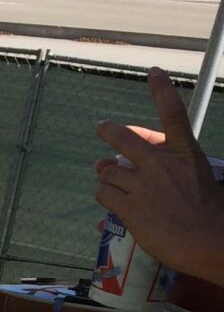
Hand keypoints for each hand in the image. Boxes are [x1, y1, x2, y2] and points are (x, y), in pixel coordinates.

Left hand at [95, 68, 223, 285]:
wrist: (205, 239)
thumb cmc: (209, 213)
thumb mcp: (198, 179)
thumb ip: (171, 171)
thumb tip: (141, 171)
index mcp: (186, 153)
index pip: (174, 115)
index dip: (162, 91)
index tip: (154, 72)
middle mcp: (161, 164)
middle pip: (125, 140)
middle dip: (110, 131)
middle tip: (102, 126)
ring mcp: (143, 185)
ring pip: (110, 171)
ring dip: (107, 175)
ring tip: (108, 179)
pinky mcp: (130, 207)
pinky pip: (105, 195)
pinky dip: (105, 195)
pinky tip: (108, 201)